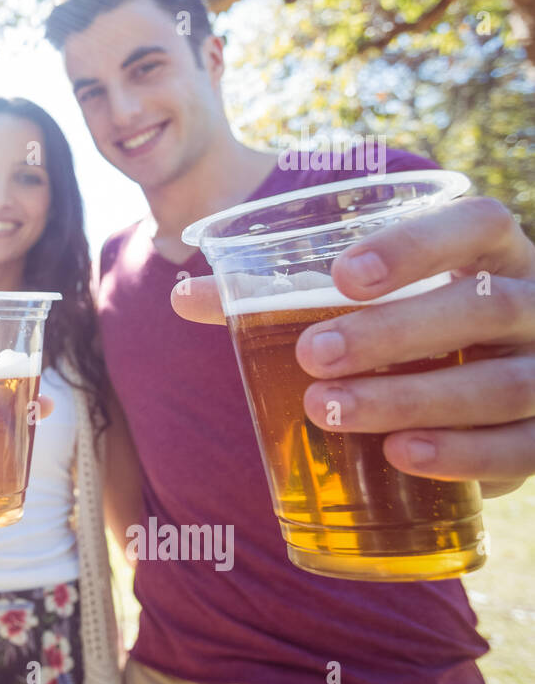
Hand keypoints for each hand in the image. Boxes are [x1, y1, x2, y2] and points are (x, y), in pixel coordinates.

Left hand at [172, 196, 534, 496]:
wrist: (479, 402)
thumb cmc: (400, 334)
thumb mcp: (353, 307)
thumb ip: (274, 298)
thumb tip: (183, 294)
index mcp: (492, 256)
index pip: (476, 227)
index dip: (416, 246)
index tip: (342, 275)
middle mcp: (533, 306)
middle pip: (483, 309)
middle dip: (395, 334)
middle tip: (312, 355)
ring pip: (500, 385)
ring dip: (413, 398)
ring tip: (330, 410)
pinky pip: (522, 449)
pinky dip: (463, 456)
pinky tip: (400, 456)